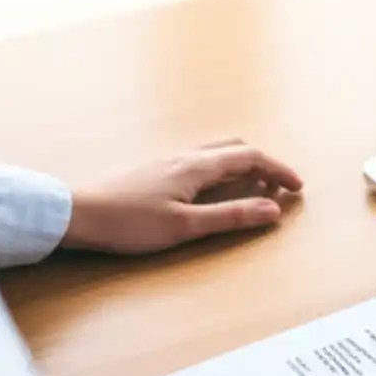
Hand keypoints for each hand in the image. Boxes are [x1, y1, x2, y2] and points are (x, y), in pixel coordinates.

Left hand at [63, 139, 303, 254]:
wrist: (77, 213)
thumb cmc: (128, 222)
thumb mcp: (185, 226)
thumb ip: (231, 216)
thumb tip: (273, 209)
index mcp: (197, 166)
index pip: (251, 157)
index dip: (279, 170)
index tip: (298, 187)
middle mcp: (185, 156)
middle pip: (236, 148)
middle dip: (264, 165)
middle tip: (277, 188)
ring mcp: (168, 160)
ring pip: (217, 152)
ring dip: (242, 166)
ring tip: (251, 189)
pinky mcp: (155, 169)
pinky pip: (201, 160)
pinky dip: (222, 170)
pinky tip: (213, 190)